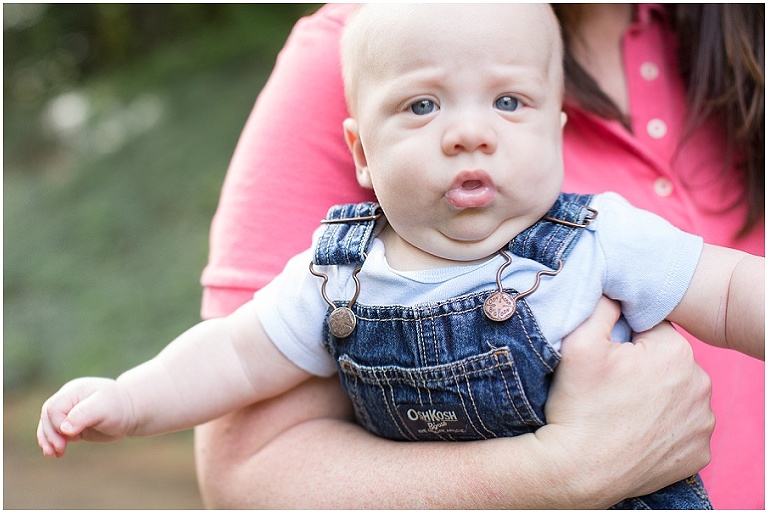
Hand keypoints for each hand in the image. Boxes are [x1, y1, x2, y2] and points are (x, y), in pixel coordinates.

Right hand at [37, 377, 135, 457]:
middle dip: (50, 435)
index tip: (69, 436)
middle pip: (47, 417)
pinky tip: (56, 453)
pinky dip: (53, 442)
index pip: (54, 408)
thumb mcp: (104, 408)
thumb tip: (64, 428)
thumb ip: (83, 415)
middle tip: (60, 450)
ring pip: (48, 426)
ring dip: (48, 441)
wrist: (129, 412)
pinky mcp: (71, 424)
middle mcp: (68, 400)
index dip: (56, 424)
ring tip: (52, 454)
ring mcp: (68, 412)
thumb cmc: (118, 407)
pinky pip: (55, 433)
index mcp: (74, 391)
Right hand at [538, 297, 713, 506]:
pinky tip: (636, 431)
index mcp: (675, 352)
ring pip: (677, 394)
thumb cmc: (578, 405)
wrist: (578, 469)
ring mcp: (702, 424)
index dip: (624, 340)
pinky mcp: (698, 453)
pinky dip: (663, 428)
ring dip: (656, 397)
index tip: (606, 359)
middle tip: (610, 385)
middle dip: (643, 367)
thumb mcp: (579, 342)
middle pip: (667, 362)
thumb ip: (603, 306)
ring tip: (621, 410)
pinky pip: (682, 428)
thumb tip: (615, 291)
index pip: (651, 330)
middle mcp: (700, 385)